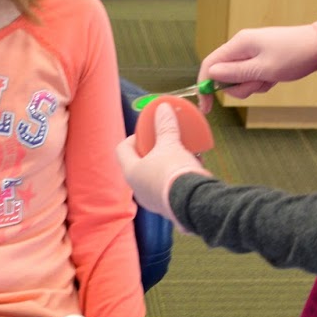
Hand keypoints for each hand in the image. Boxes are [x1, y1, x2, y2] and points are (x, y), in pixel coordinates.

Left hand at [115, 102, 212, 223]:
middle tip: (166, 142)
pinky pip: (170, 188)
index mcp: (131, 172)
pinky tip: (193, 170)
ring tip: (183, 155)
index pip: (122, 149)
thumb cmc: (174, 171)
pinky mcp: (169, 208)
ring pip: (157, 177)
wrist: (194, 202)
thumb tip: (162, 107)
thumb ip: (165, 126)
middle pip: (140, 163)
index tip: (148, 131)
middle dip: (154, 151)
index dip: (133, 137)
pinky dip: (178, 178)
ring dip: (168, 165)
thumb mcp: (170, 144)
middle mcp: (138, 189)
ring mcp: (153, 201)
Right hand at [198, 21, 316, 105]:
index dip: (204, 85)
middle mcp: (242, 46)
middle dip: (240, 87)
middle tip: (259, 85)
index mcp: (239, 44)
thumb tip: (210, 73)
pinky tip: (276, 77)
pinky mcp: (261, 58)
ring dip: (253, 85)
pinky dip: (262, 82)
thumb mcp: (263, 69)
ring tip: (271, 79)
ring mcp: (252, 52)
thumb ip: (235, 72)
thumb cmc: (294, 56)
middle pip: (225, 74)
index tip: (207, 106)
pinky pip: (252, 76)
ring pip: (240, 78)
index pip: (210, 64)